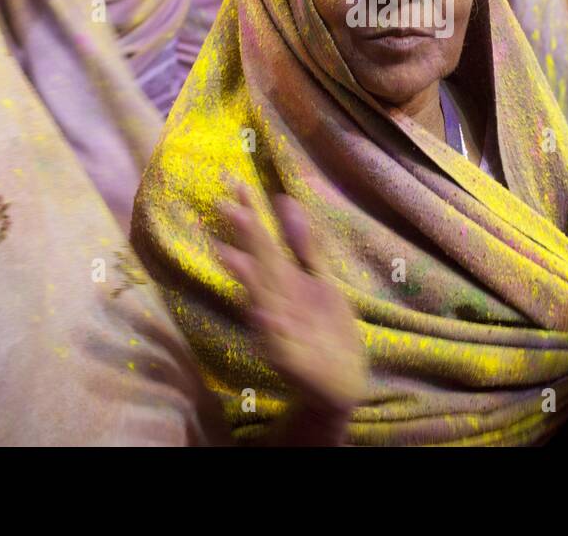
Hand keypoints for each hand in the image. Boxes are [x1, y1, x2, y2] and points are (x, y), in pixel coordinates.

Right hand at [216, 185, 366, 418]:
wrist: (340, 383)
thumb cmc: (326, 328)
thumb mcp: (320, 279)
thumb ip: (305, 243)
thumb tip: (285, 200)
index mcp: (285, 279)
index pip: (264, 242)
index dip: (251, 214)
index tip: (235, 183)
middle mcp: (276, 300)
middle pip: (261, 263)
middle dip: (247, 238)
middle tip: (227, 207)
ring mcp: (279, 329)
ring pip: (262, 298)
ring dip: (248, 279)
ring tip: (232, 255)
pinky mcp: (287, 358)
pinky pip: (277, 341)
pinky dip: (269, 328)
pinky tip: (262, 314)